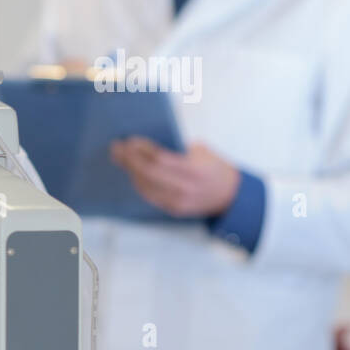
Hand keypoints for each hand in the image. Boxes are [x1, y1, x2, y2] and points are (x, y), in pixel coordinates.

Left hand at [109, 137, 239, 216]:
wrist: (232, 195)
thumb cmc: (215, 168)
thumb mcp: (202, 151)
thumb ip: (178, 147)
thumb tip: (147, 142)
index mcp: (195, 170)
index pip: (161, 159)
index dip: (143, 149)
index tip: (130, 140)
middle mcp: (185, 188)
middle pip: (148, 173)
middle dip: (130, 159)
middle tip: (117, 147)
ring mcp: (178, 201)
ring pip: (145, 186)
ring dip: (130, 171)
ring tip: (120, 157)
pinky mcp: (173, 209)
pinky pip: (150, 196)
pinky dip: (138, 182)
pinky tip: (132, 172)